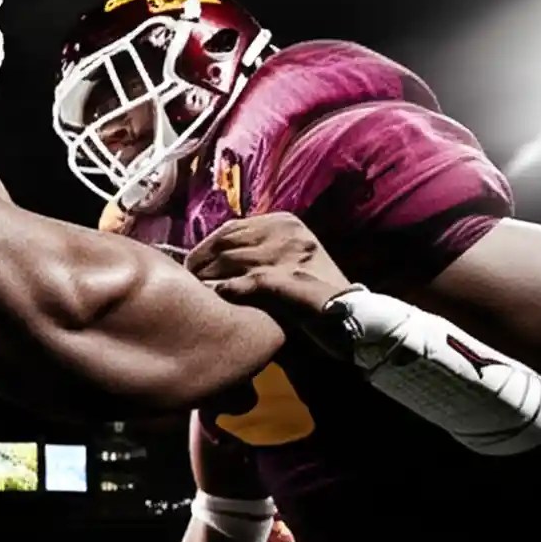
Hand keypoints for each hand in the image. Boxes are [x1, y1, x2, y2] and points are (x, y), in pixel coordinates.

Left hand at [185, 212, 356, 319]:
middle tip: (188, 279)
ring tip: (196, 292)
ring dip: (208, 278)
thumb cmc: (315, 292)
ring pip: (229, 261)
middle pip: (226, 242)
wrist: (352, 319)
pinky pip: (241, 283)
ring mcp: (286, 254)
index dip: (206, 246)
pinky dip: (224, 291)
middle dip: (201, 261)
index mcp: (286, 222)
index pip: (232, 227)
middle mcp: (286, 232)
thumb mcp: (290, 258)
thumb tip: (212, 254)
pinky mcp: (285, 279)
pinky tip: (216, 300)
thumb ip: (258, 249)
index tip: (192, 263)